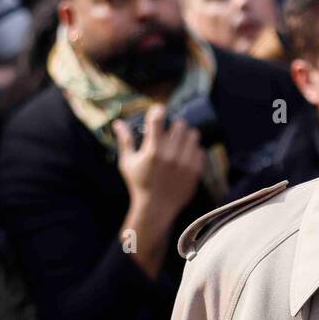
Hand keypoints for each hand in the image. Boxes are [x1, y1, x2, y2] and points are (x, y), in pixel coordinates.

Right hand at [115, 105, 204, 221]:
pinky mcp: (195, 172)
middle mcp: (170, 155)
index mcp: (152, 150)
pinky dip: (194, 151)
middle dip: (174, 126)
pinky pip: (200, 151)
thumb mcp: (128, 163)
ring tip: (180, 142)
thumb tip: (118, 122)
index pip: (158, 117)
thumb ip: (125, 141)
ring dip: (187, 136)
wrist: (156, 209)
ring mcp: (185, 164)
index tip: (158, 112)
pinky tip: (187, 155)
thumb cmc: (139, 185)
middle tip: (171, 132)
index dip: (158, 110)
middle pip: (180, 124)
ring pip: (193, 135)